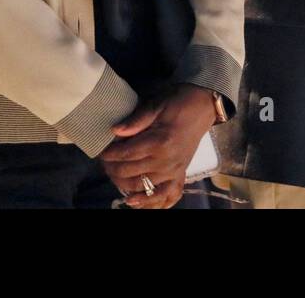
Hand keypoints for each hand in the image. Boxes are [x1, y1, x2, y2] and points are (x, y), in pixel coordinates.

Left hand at [98, 84, 217, 208]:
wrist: (204, 106)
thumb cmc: (180, 102)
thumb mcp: (157, 104)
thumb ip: (136, 120)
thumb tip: (114, 131)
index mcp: (160, 142)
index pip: (126, 154)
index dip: (109, 154)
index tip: (101, 150)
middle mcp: (166, 161)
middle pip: (129, 172)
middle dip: (111, 167)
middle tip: (103, 160)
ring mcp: (173, 171)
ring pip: (139, 185)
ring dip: (121, 181)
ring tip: (112, 171)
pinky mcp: (178, 174)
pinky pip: (162, 195)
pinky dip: (146, 201)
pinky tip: (131, 201)